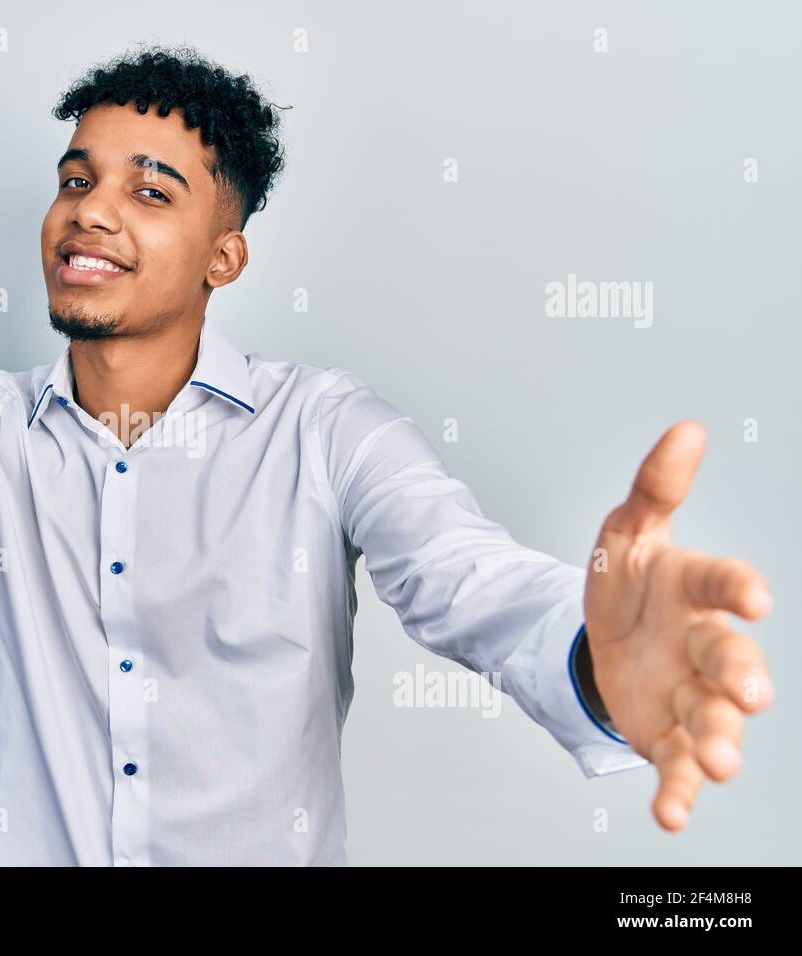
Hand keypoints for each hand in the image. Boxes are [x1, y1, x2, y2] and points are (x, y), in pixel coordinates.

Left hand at [584, 421, 773, 830]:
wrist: (603, 638)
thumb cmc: (627, 582)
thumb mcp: (624, 532)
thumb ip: (654, 488)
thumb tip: (686, 428)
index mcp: (697, 590)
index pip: (723, 585)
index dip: (739, 589)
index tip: (753, 597)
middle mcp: (706, 646)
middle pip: (730, 661)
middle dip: (740, 677)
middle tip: (748, 696)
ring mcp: (689, 695)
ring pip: (712, 720)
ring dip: (717, 741)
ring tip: (717, 761)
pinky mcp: (666, 736)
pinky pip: (675, 768)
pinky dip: (676, 793)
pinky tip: (667, 816)